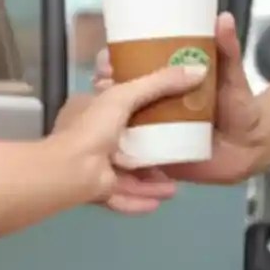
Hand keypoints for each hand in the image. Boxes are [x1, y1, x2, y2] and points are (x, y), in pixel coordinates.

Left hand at [50, 65, 204, 209]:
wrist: (70, 170)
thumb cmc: (93, 127)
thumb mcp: (125, 94)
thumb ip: (160, 83)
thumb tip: (198, 69)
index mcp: (88, 111)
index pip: (116, 104)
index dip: (139, 104)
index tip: (166, 104)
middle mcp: (89, 138)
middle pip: (126, 142)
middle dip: (151, 149)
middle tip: (177, 149)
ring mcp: (92, 166)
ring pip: (127, 174)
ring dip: (150, 180)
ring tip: (176, 185)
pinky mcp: (97, 190)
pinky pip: (123, 195)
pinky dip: (140, 199)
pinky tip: (161, 201)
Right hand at [95, 12, 266, 184]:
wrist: (253, 147)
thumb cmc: (240, 107)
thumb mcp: (232, 77)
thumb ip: (228, 50)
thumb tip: (223, 17)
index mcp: (166, 83)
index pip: (133, 67)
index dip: (115, 61)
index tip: (108, 57)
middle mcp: (155, 106)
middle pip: (120, 95)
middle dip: (105, 87)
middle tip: (104, 83)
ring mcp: (155, 133)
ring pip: (122, 125)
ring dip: (108, 119)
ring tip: (101, 113)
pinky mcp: (160, 157)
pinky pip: (136, 156)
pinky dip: (122, 152)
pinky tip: (111, 147)